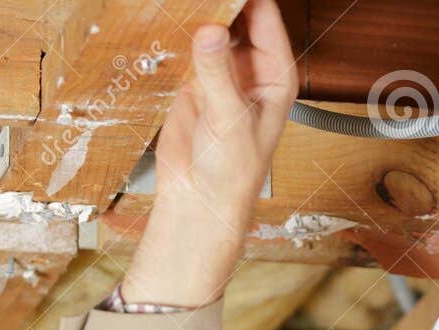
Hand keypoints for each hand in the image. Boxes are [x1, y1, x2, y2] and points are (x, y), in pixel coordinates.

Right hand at [122, 0, 297, 307]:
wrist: (199, 201)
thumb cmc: (232, 173)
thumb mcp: (229, 121)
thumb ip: (218, 74)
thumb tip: (212, 33)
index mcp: (276, 74)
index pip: (264, 15)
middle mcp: (251, 67)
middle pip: (237, 13)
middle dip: (219, 1)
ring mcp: (221, 69)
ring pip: (210, 23)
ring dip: (195, 11)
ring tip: (177, 4)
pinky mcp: (193, 76)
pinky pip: (185, 41)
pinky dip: (174, 28)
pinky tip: (162, 17)